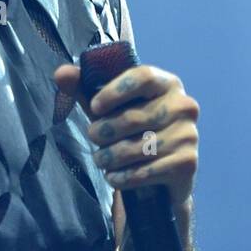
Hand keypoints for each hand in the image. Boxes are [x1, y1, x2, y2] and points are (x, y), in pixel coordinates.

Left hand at [52, 63, 199, 208]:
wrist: (161, 176)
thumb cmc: (132, 132)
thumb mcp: (109, 110)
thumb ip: (85, 90)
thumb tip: (61, 73)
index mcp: (167, 84)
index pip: (143, 76)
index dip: (114, 90)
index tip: (94, 107)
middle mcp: (184, 106)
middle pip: (134, 117)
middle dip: (104, 132)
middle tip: (93, 138)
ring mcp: (189, 135)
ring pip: (137, 147)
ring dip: (110, 158)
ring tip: (101, 160)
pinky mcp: (187, 163)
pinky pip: (145, 171)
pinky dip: (123, 177)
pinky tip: (114, 177)